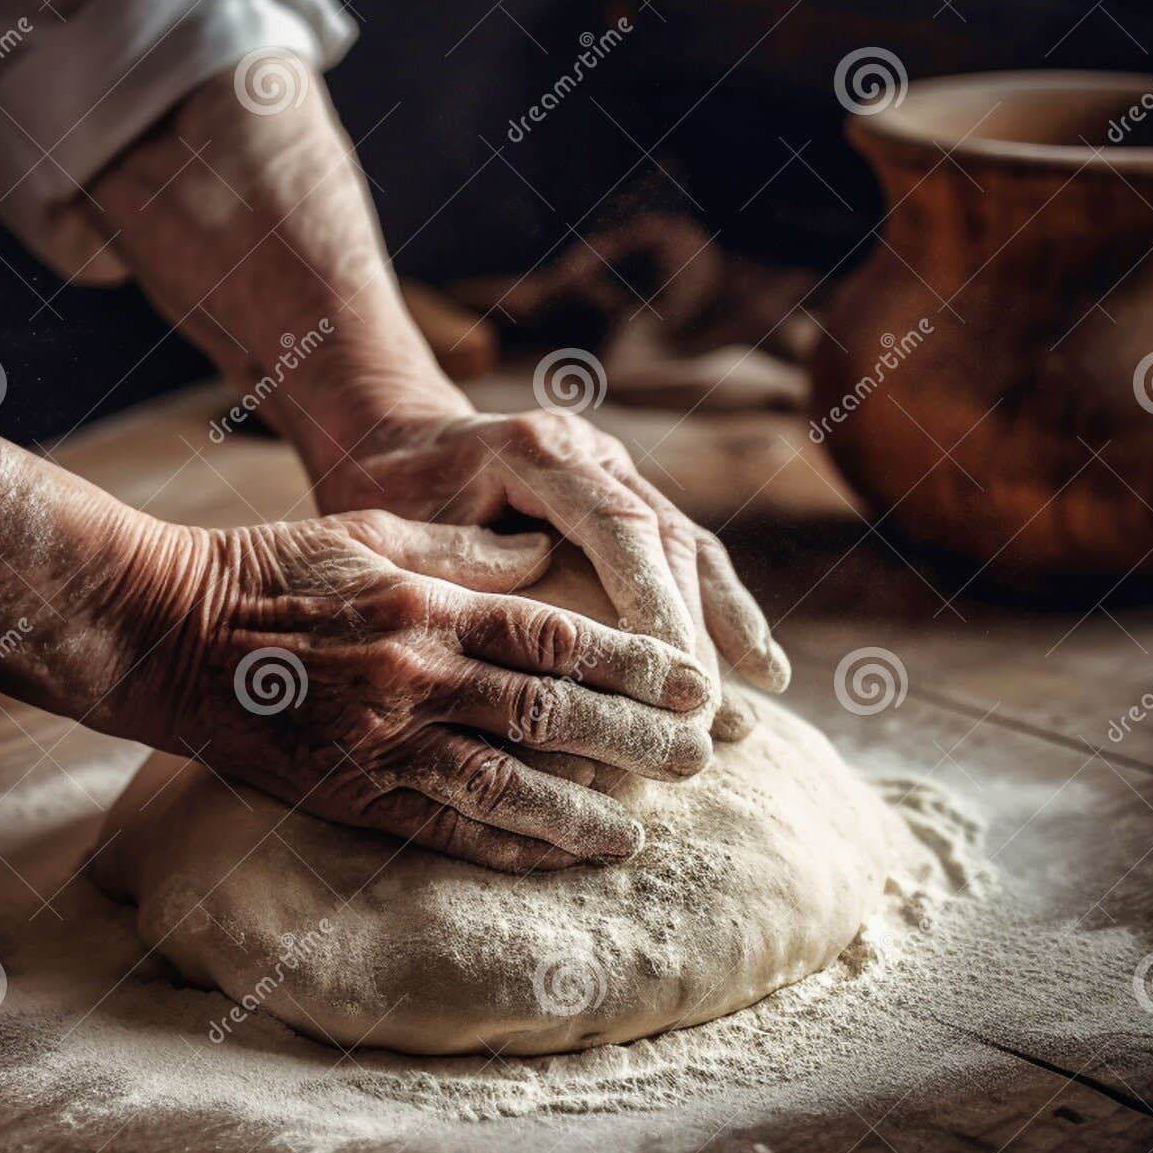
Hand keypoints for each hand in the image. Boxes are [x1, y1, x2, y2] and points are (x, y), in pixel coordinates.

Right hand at [104, 509, 716, 871]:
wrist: (170, 636)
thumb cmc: (270, 572)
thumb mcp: (369, 531)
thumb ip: (462, 547)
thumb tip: (542, 554)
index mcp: (427, 607)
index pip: (554, 635)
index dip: (632, 663)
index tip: (690, 682)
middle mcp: (416, 679)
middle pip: (549, 714)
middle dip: (632, 741)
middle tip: (697, 758)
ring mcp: (383, 744)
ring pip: (508, 786)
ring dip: (583, 812)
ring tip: (641, 831)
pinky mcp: (353, 794)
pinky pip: (447, 828)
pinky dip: (510, 846)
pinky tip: (557, 857)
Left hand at [318, 408, 789, 741]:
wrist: (397, 435)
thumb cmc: (390, 489)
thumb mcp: (399, 523)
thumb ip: (458, 566)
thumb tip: (522, 645)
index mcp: (537, 448)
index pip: (615, 524)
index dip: (651, 598)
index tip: (672, 670)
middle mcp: (591, 453)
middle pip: (663, 539)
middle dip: (690, 629)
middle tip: (703, 717)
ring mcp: (618, 472)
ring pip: (689, 548)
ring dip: (724, 627)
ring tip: (749, 705)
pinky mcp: (629, 500)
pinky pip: (688, 558)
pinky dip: (724, 612)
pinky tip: (762, 671)